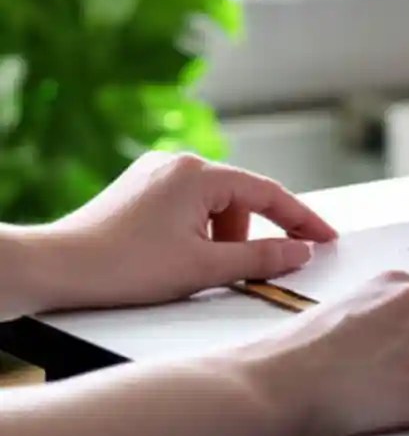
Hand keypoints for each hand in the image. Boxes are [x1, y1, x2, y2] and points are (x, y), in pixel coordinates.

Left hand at [28, 151, 336, 311]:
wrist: (54, 268)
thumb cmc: (124, 267)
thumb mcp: (204, 268)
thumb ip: (261, 259)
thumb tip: (301, 252)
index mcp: (199, 174)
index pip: (268, 193)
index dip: (302, 219)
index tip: (326, 238)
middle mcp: (178, 163)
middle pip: (240, 200)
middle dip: (249, 237)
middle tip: (247, 272)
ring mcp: (156, 173)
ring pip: (213, 206)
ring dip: (220, 238)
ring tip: (198, 271)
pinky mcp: (140, 189)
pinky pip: (188, 207)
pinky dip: (198, 233)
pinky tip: (181, 259)